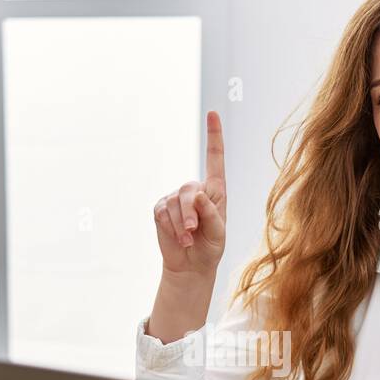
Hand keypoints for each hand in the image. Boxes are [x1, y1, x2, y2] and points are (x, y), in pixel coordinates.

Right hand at [154, 110, 226, 278]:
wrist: (191, 266)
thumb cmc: (210, 248)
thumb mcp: (218, 233)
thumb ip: (211, 214)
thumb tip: (198, 196)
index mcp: (215, 190)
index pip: (214, 159)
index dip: (213, 136)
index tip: (212, 113)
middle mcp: (195, 191)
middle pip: (188, 189)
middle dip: (190, 212)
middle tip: (193, 230)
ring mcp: (175, 199)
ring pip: (173, 202)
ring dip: (180, 223)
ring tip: (187, 239)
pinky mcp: (161, 209)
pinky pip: (162, 212)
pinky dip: (169, 227)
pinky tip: (177, 237)